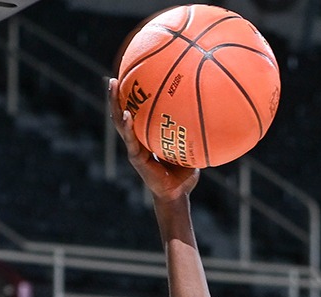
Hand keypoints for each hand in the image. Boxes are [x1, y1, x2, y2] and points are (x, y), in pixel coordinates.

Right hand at [109, 80, 198, 201]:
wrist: (177, 194)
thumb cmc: (185, 174)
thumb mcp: (189, 149)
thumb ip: (192, 134)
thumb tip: (209, 113)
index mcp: (146, 137)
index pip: (135, 115)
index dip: (129, 100)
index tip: (128, 80)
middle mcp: (137, 141)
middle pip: (122, 114)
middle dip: (115, 96)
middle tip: (112, 78)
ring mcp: (135, 148)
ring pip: (120, 123)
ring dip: (115, 104)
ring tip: (112, 86)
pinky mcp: (137, 158)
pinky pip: (131, 140)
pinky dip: (128, 126)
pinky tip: (127, 114)